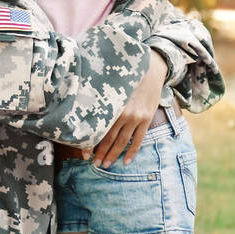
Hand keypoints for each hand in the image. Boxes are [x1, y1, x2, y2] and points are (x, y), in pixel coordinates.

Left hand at [85, 49, 167, 166]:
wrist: (152, 68)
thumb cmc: (126, 76)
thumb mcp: (110, 85)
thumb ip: (100, 98)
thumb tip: (83, 110)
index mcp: (112, 104)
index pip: (99, 128)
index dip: (91, 142)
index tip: (84, 154)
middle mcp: (124, 112)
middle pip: (109, 138)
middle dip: (101, 153)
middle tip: (94, 164)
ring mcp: (137, 117)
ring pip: (122, 141)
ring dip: (114, 155)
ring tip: (106, 165)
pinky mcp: (147, 118)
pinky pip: (139, 139)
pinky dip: (132, 151)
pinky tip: (126, 161)